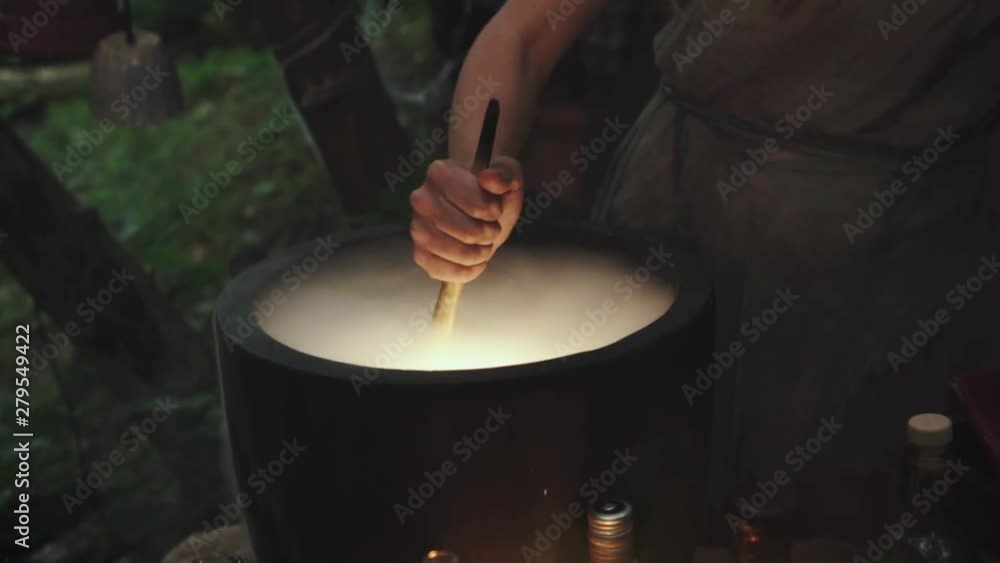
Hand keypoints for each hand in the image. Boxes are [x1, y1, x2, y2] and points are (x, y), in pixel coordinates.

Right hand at [410, 156, 523, 282]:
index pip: (478, 206)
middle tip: (491, 228)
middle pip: (469, 233)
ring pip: (457, 253)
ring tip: (483, 244)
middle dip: (489, 235)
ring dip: (479, 254)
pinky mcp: (419, 253)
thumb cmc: (492, 192)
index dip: (494, 212)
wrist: (479, 209)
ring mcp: (417, 227)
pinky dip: (465, 272)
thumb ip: (504, 173)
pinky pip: (442, 271)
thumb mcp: (507, 175)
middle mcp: (422, 199)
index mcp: (440, 173)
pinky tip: (474, 262)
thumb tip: (488, 178)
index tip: (495, 208)